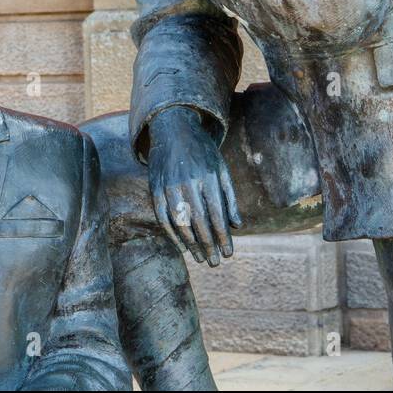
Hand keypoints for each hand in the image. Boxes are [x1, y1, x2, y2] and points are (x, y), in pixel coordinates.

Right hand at [147, 106, 241, 266]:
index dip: (223, 237)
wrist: (173, 129)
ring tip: (201, 259)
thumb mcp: (222, 169)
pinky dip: (173, 235)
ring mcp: (169, 186)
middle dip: (208, 245)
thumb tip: (237, 226)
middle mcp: (188, 182)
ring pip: (180, 222)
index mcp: (208, 177)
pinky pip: (163, 218)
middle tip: (215, 263)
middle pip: (199, 222)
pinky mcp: (155, 188)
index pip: (217, 214)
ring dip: (191, 244)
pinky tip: (183, 247)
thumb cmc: (203, 153)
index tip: (229, 254)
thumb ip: (230, 198)